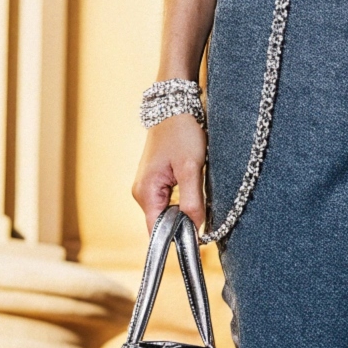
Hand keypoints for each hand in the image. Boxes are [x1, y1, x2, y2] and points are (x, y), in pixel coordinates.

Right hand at [132, 114, 206, 232]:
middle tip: (206, 212)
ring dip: (186, 210)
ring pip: (168, 212)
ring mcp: (148, 187)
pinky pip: (170, 201)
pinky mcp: (156, 180)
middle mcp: (142, 193)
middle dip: (184, 223)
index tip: (198, 241)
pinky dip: (184, 200)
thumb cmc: (181, 132)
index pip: (157, 231)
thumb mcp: (191, 167)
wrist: (174, 106)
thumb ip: (192, 201)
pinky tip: (195, 187)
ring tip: (200, 194)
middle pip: (163, 224)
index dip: (177, 239)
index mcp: (145, 192)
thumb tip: (194, 229)